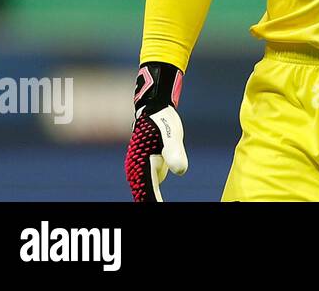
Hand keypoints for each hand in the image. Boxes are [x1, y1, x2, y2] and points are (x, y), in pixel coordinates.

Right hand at [125, 62, 187, 201]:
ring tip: (160, 206)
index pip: (147, 192)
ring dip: (152, 200)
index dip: (154, 202)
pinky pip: (152, 189)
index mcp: (140, 165)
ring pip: (147, 194)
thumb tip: (181, 171)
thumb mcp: (172, 134)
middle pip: (144, 196)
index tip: (160, 208)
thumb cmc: (163, 120)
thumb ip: (174, 152)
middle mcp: (137, 171)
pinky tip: (159, 202)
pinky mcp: (150, 170)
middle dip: (152, 203)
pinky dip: (155, 198)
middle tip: (164, 208)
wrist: (156, 110)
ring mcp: (142, 172)